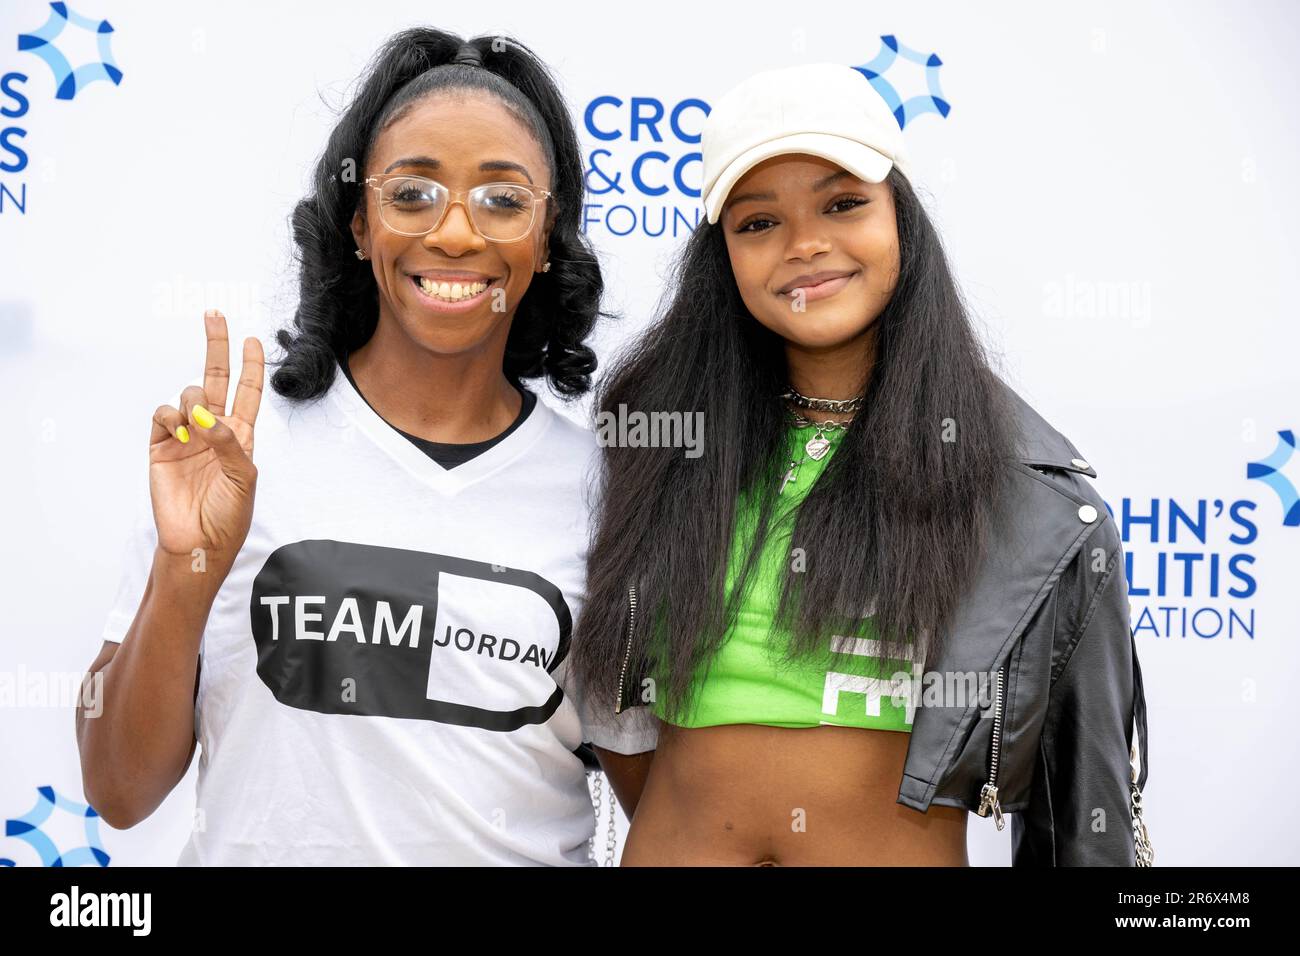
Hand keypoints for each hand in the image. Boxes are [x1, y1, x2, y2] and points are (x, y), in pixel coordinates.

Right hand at [148, 310, 263, 564]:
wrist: (198, 541)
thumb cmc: (228, 514)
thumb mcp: (244, 478)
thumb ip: (230, 443)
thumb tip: (208, 417)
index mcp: (241, 436)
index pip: (247, 392)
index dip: (251, 366)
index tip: (254, 339)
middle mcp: (214, 430)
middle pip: (216, 379)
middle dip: (216, 346)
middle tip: (214, 314)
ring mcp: (187, 436)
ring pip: (190, 395)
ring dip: (195, 401)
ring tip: (196, 427)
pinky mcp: (161, 445)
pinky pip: (163, 415)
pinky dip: (171, 416)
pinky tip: (179, 431)